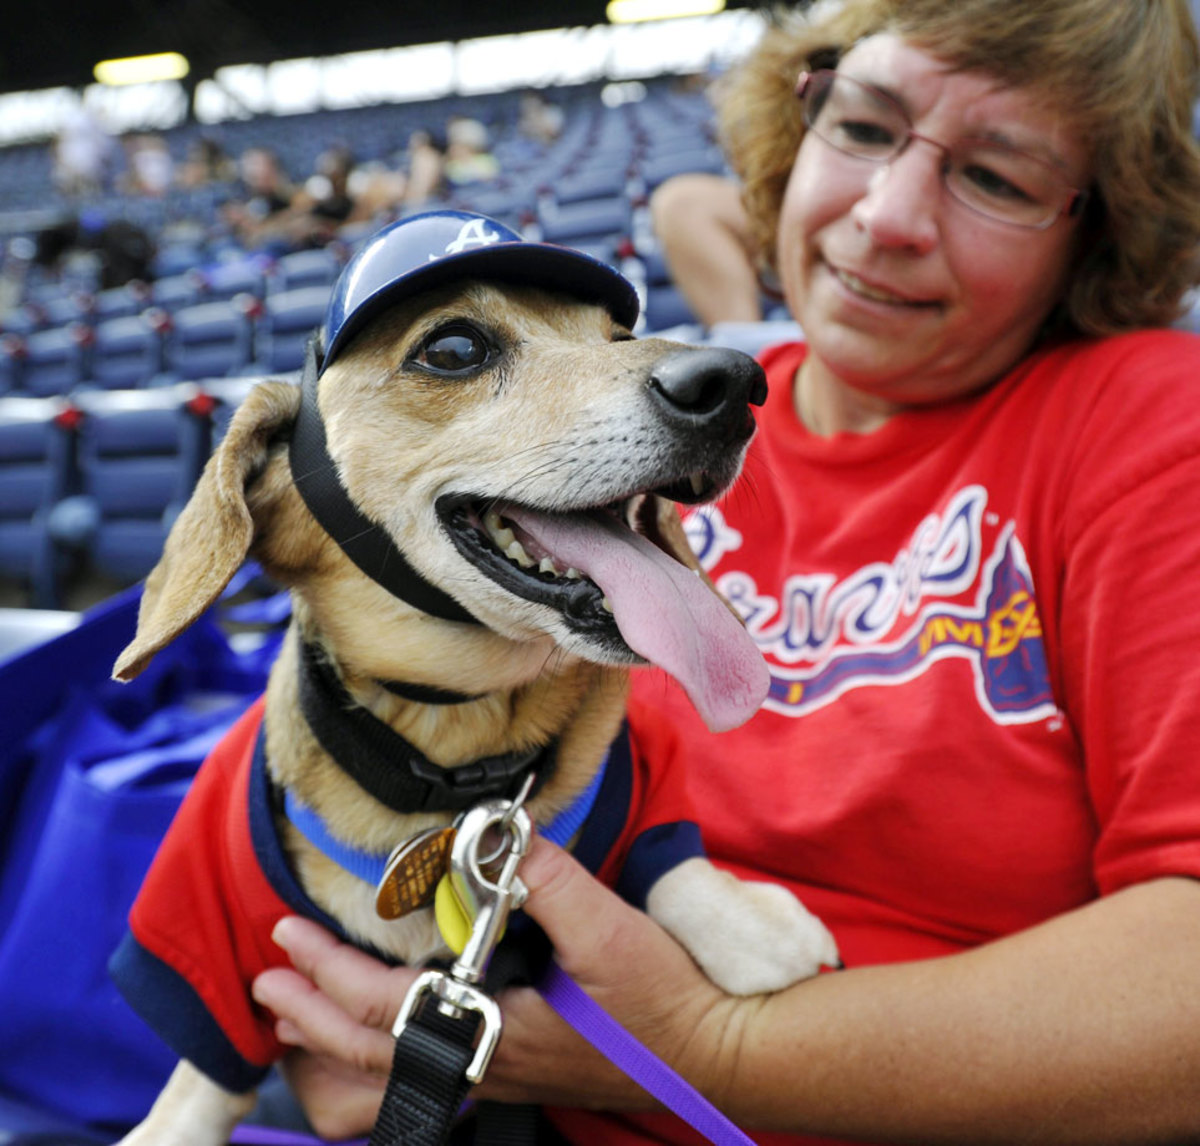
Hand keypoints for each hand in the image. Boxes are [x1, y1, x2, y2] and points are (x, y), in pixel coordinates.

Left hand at [252, 838, 729, 1132]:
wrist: (710, 1050)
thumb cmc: (659, 999)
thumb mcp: (606, 929)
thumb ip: (547, 878)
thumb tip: (495, 829)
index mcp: (496, 1028)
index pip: (388, 1008)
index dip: (330, 972)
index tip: (288, 933)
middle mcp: (484, 1060)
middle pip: (372, 1051)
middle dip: (311, 1011)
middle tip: (268, 975)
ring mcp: (496, 1071)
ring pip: (392, 1073)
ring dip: (334, 1041)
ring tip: (294, 1013)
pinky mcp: (514, 1065)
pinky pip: (425, 1073)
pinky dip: (380, 1058)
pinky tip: (377, 1040)